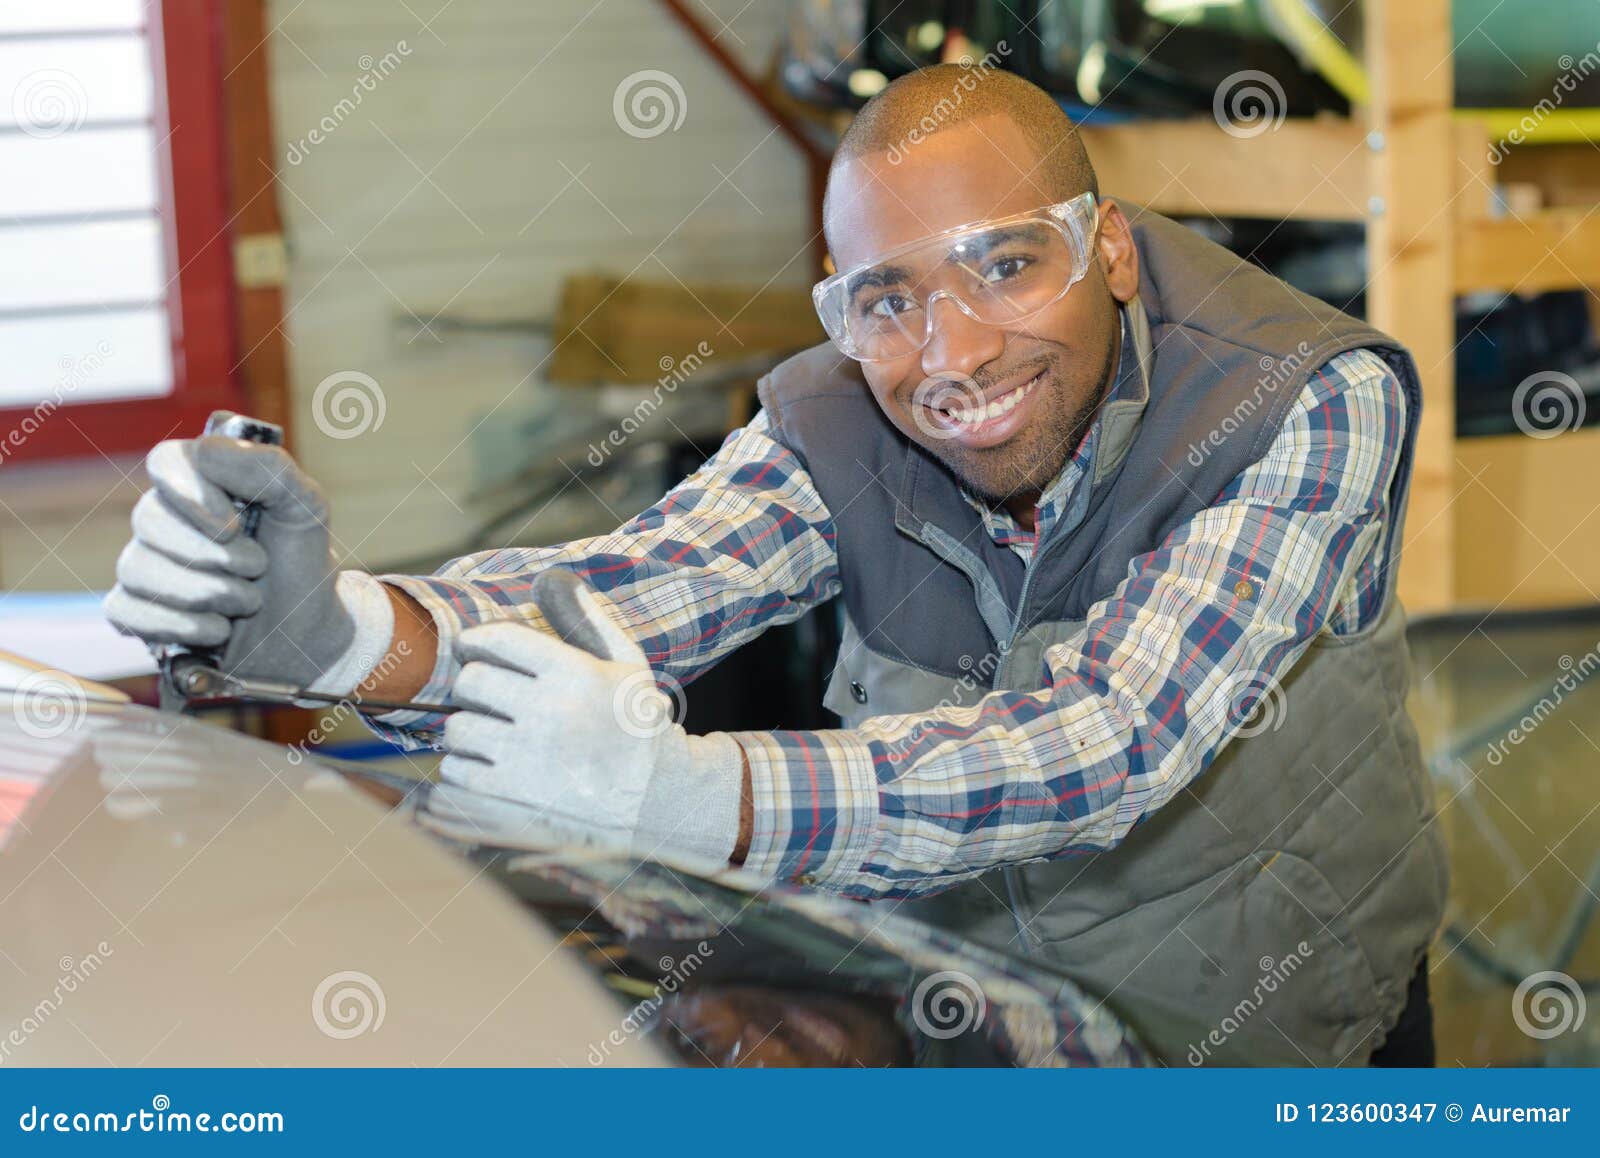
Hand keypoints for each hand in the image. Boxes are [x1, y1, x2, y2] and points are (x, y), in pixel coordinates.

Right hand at [103, 435, 389, 693]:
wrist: (306, 630)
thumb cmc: (300, 562)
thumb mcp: (304, 507)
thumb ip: (267, 468)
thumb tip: (203, 451)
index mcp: (202, 482)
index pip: (166, 462)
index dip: (194, 494)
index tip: (233, 526)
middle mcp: (165, 518)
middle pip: (148, 519)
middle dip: (214, 555)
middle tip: (257, 568)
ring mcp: (144, 563)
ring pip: (137, 568)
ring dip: (207, 593)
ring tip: (248, 601)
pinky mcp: (135, 610)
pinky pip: (126, 610)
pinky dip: (181, 625)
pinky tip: (218, 629)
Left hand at [438, 575, 741, 861]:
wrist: (654, 798)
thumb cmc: (635, 723)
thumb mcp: (627, 663)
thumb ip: (587, 617)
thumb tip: (550, 575)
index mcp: (575, 673)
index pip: (498, 639)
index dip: (477, 641)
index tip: (475, 650)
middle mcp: (549, 712)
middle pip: (471, 682)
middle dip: (472, 685)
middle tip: (484, 696)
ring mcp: (528, 758)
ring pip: (457, 728)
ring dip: (466, 729)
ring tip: (487, 734)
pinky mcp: (511, 798)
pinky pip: (456, 771)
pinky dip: (464, 768)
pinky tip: (489, 766)